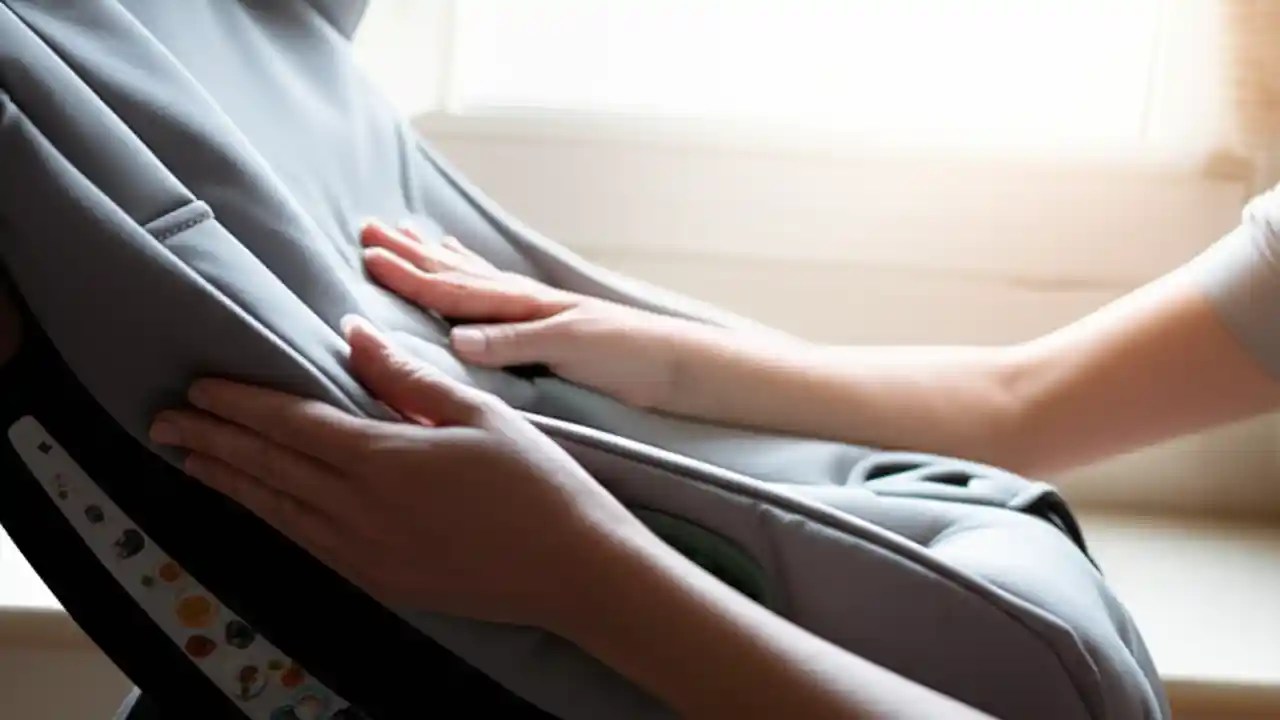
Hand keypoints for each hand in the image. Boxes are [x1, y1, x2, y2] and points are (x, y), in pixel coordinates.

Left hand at [149, 317, 651, 629]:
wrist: (571, 570)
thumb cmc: (535, 484)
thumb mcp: (478, 413)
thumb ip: (406, 377)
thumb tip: (352, 335)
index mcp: (383, 460)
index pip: (292, 423)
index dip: (241, 403)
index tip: (200, 386)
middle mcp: (359, 510)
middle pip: (269, 467)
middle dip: (214, 441)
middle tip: (165, 421)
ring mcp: (365, 552)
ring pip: (278, 510)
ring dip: (229, 481)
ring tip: (189, 460)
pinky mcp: (380, 579)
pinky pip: (305, 544)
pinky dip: (269, 519)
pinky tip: (255, 508)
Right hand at [360, 220, 697, 408]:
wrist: (684, 366)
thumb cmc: (634, 358)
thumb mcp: (573, 349)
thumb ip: (516, 342)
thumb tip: (455, 338)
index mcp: (527, 307)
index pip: (456, 288)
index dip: (410, 275)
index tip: (368, 256)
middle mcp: (528, 303)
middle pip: (458, 273)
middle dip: (412, 255)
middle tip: (368, 229)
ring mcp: (540, 312)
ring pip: (476, 279)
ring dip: (438, 260)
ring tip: (409, 235)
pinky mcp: (554, 329)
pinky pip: (500, 298)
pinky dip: (476, 280)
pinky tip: (469, 270)